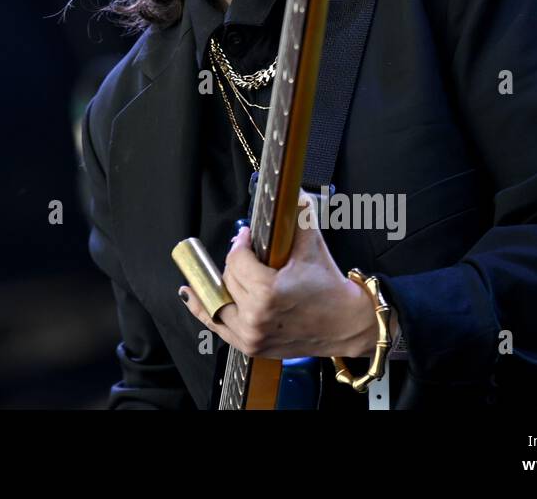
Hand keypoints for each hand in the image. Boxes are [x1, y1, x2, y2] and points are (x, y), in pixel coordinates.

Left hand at [178, 191, 377, 359]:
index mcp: (268, 292)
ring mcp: (251, 335)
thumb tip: (292, 190)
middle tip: (246, 255)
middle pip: (228, 278)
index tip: (246, 236)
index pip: (237, 259)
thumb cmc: (330, 288)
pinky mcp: (251, 346)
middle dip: (235, 263)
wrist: (346, 324)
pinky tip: (189, 294)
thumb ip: (298, 215)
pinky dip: (201, 308)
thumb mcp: (312, 246)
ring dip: (216, 284)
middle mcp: (255, 317)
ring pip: (218, 300)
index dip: (241, 243)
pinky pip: (216, 325)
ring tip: (206, 271)